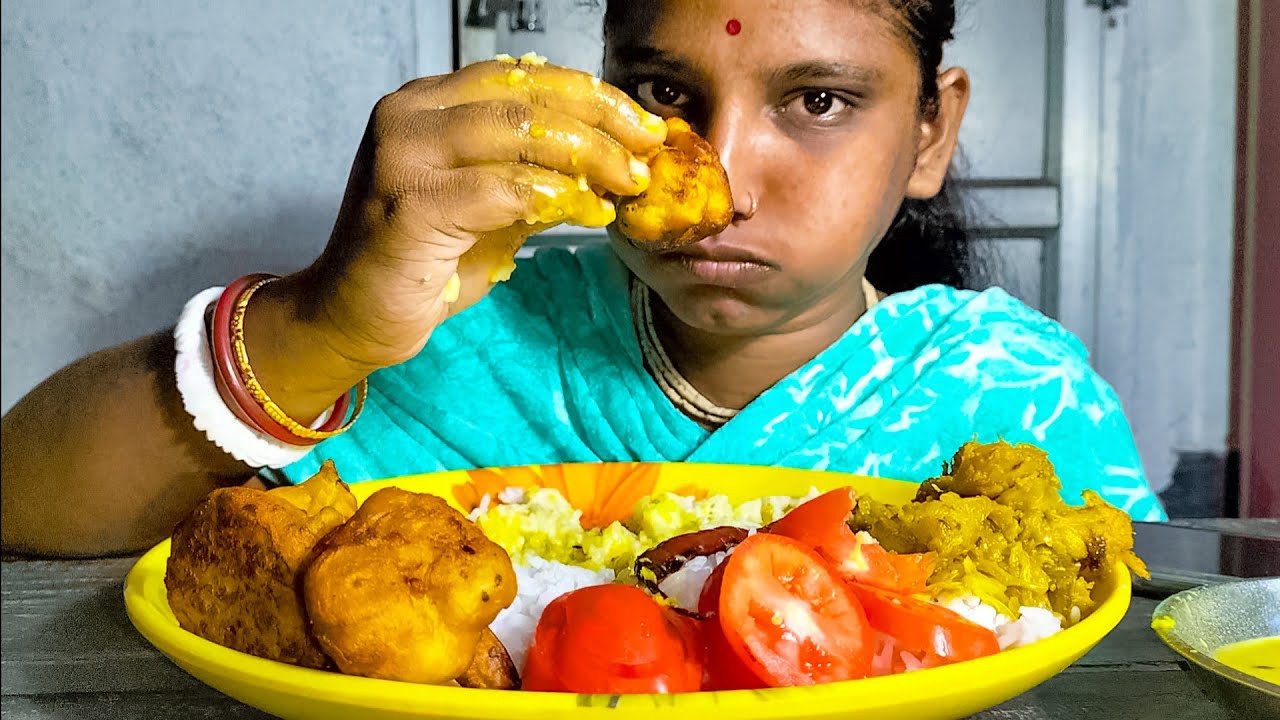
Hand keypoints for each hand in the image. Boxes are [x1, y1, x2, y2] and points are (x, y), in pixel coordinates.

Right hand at [292, 57, 666, 371]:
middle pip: (526, 97)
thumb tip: (613, 158)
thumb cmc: (423, 264)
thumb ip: (536, 173)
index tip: (640, 124)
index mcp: (426, 103)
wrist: (352, 318)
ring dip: (588, 157)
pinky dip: (555, 197)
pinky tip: (585, 212)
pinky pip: (502, 188)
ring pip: (519, 132)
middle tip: (647, 151)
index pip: (521, 78)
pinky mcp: (409, 203)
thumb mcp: (491, 207)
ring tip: (627, 183)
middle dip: (601, 121)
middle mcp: (409, 115)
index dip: (590, 96)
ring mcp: (403, 155)